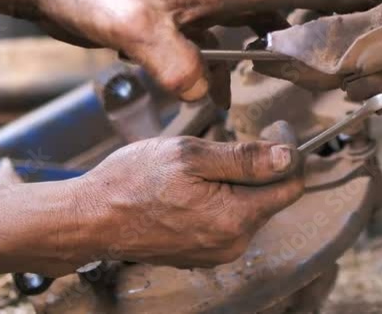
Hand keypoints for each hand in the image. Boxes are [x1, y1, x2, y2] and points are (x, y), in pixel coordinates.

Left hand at [32, 0, 375, 100]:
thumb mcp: (133, 24)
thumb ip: (173, 59)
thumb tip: (201, 94)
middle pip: (278, 7)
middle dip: (310, 26)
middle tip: (338, 52)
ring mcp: (193, 6)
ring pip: (247, 27)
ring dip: (268, 49)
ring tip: (289, 80)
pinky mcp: (173, 22)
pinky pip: (214, 45)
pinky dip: (225, 66)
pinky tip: (223, 92)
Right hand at [77, 137, 303, 267]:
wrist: (90, 218)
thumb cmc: (132, 182)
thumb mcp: (190, 155)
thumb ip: (245, 158)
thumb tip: (289, 157)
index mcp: (235, 218)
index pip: (291, 186)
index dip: (289, 153)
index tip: (275, 129)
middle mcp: (233, 243)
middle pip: (269, 196)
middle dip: (256, 167)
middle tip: (223, 145)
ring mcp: (217, 252)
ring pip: (248, 207)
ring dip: (235, 182)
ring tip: (199, 167)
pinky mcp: (202, 253)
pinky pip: (226, 221)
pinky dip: (219, 199)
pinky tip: (190, 187)